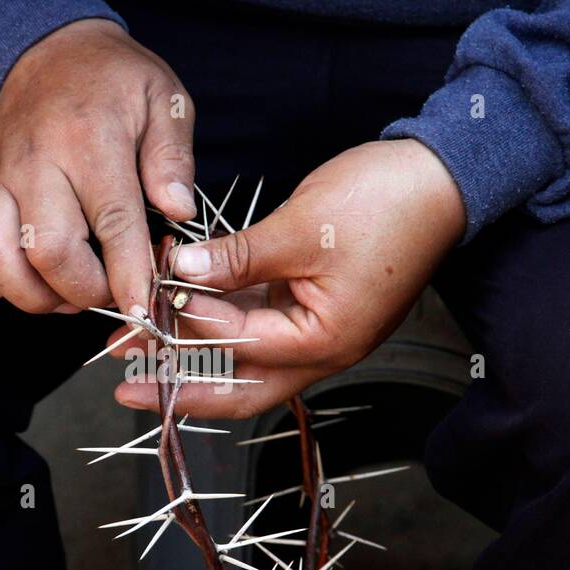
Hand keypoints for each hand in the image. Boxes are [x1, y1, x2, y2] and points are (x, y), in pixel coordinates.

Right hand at [0, 18, 196, 314]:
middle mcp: (36, 164)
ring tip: (65, 295)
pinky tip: (10, 282)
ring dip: (30, 295)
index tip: (145, 309)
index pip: (112, 224)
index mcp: (90, 142)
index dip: (130, 276)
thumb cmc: (113, 79)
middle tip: (111, 290)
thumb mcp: (163, 99)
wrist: (51, 46)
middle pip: (49, 253)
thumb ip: (173, 157)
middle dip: (84, 292)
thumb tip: (178, 210)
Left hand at [109, 139, 466, 417]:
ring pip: (244, 363)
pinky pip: (258, 330)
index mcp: (324, 342)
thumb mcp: (302, 228)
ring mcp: (318, 332)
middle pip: (239, 390)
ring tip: (138, 351)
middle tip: (125, 390)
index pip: (237, 344)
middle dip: (179, 391)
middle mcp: (322, 351)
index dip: (186, 322)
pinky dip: (219, 323)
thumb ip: (237, 257)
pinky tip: (183, 312)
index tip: (144, 296)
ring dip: (193, 356)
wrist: (444, 178)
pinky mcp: (314, 308)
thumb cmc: (386, 202)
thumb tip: (180, 271)